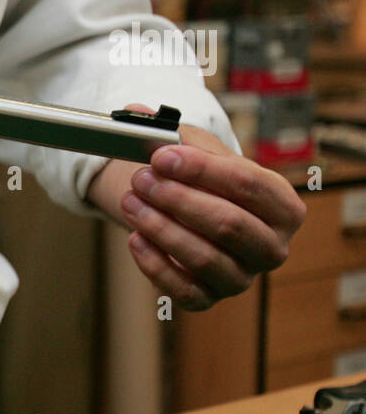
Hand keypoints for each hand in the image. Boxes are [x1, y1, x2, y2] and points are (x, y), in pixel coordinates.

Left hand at [92, 107, 306, 309]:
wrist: (190, 213)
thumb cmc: (200, 179)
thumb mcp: (196, 150)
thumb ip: (170, 131)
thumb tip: (138, 115)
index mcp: (283, 206)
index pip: (248, 185)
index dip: (202, 170)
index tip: (161, 156)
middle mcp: (272, 246)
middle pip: (229, 224)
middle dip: (178, 199)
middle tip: (141, 179)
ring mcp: (242, 277)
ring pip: (204, 258)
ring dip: (161, 228)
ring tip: (130, 202)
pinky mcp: (208, 298)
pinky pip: (183, 291)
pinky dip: (155, 265)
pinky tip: (134, 238)